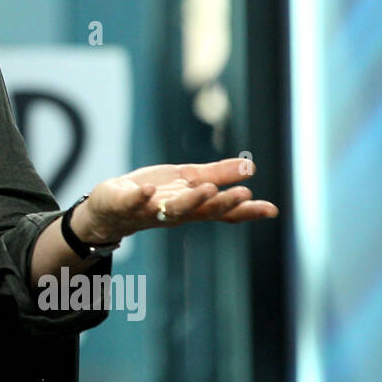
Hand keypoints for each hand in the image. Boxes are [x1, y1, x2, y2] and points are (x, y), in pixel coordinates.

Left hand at [76, 157, 278, 243]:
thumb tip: (252, 169)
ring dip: (191, 200)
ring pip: (173, 209)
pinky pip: (133, 202)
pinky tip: (150, 189)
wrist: (110, 209)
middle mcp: (175, 212)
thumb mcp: (188, 180)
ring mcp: (149, 211)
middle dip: (223, 203)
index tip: (271, 209)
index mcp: (193, 206)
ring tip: (208, 188)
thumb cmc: (154, 194)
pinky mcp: (124, 204)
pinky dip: (141, 197)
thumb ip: (218, 174)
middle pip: (203, 211)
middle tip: (244, 195)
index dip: (247, 211)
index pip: (223, 212)